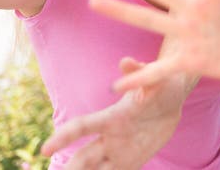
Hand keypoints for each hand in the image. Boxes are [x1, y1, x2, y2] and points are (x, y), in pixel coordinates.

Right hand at [40, 58, 183, 168]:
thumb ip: (138, 73)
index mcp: (112, 118)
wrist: (173, 101)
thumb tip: (126, 61)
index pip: (81, 127)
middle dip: (71, 169)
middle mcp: (110, 138)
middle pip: (82, 157)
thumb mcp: (153, 78)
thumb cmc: (161, 85)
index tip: (45, 150)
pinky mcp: (131, 163)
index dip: (63, 137)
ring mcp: (119, 153)